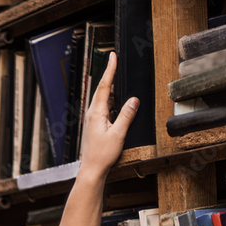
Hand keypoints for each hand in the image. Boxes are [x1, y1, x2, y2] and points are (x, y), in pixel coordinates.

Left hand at [79, 52, 138, 176]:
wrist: (92, 169)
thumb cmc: (102, 155)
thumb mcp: (118, 134)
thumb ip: (126, 116)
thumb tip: (133, 100)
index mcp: (96, 113)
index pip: (104, 86)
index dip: (109, 70)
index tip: (112, 56)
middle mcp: (92, 113)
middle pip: (103, 90)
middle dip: (110, 75)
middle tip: (115, 61)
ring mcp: (92, 119)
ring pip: (103, 99)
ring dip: (112, 89)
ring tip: (119, 79)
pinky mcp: (94, 124)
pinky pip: (104, 108)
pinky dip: (111, 102)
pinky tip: (118, 103)